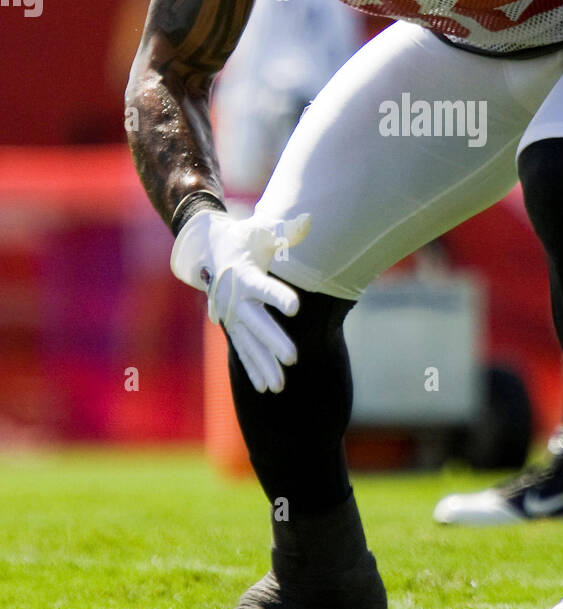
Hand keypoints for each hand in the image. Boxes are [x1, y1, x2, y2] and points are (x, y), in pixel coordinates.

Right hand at [170, 208, 311, 392]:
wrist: (209, 248)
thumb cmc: (244, 238)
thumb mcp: (261, 229)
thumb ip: (285, 230)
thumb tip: (308, 219)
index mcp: (245, 274)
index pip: (264, 287)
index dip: (279, 296)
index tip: (296, 307)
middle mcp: (236, 299)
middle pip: (257, 323)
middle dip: (273, 342)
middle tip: (293, 358)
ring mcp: (232, 316)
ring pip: (249, 344)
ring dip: (263, 365)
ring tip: (280, 386)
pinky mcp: (231, 327)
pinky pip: (242, 351)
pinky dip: (253, 369)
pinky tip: (266, 389)